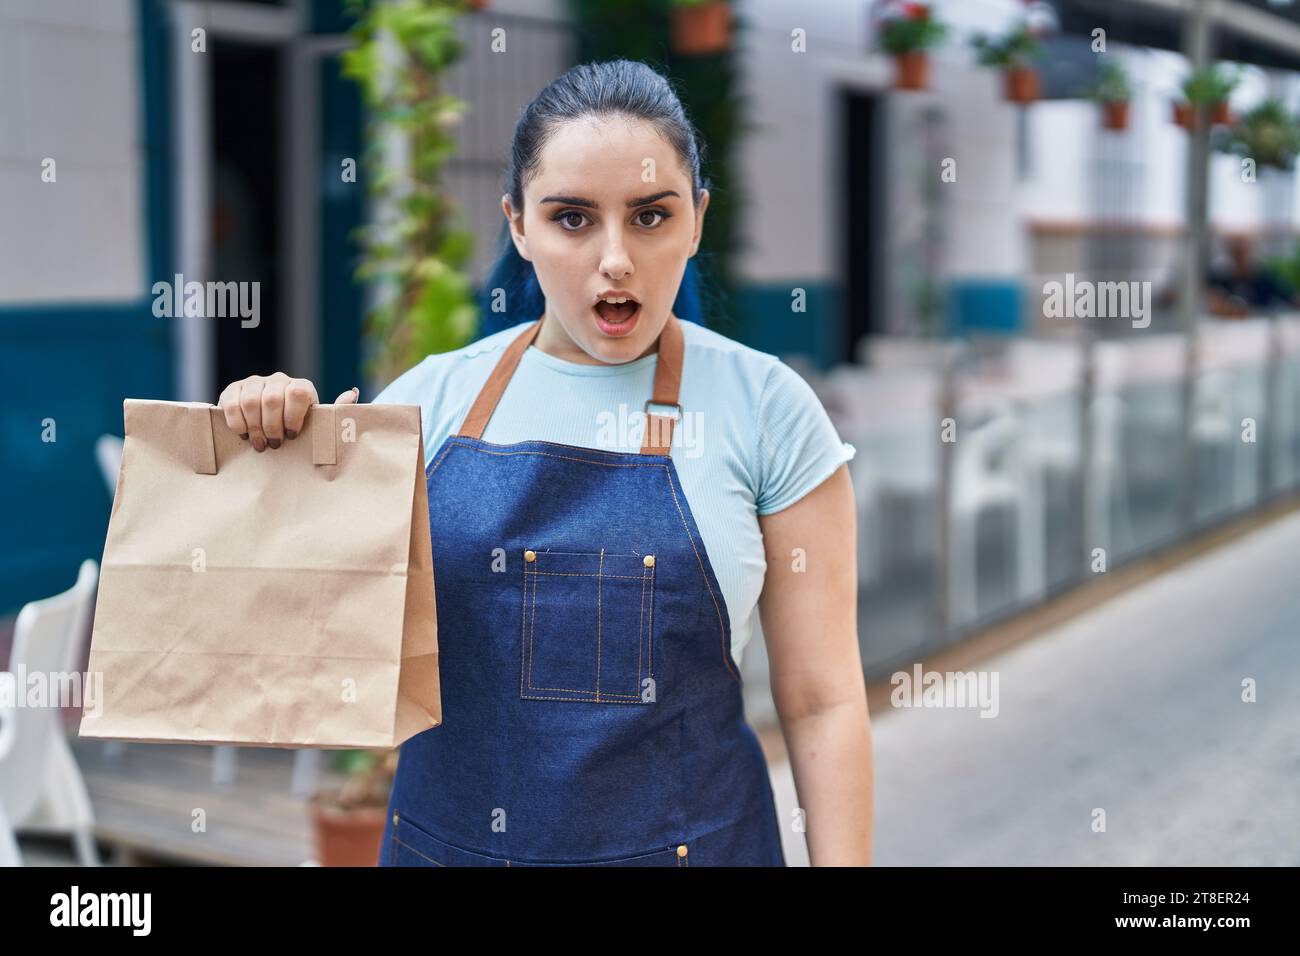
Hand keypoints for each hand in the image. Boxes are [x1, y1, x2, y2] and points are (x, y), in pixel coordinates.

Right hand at [216, 373, 357, 451]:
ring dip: (254, 427)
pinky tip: (243, 434)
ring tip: (259, 443)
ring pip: (251, 401)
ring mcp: (255, 382)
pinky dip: (237, 422)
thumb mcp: (316, 422)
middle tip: (273, 445)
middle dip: (272, 426)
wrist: (267, 425)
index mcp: (301, 387)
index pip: (298, 393)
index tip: (291, 436)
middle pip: (273, 399)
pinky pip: (231, 402)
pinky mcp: (234, 389)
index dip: (294, 416)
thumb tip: (352, 393)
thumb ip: (334, 411)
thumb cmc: (298, 428)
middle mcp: (278, 380)